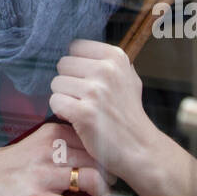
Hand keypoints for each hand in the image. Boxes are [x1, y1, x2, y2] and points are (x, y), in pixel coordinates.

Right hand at [0, 122, 114, 195]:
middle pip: (95, 157)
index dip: (105, 152)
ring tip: (102, 195)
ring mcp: (42, 175)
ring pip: (89, 179)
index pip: (90, 138)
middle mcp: (47, 151)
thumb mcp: (32, 146)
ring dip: (100, 190)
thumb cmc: (4, 167)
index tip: (111, 162)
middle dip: (108, 172)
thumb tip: (92, 153)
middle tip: (112, 183)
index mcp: (48, 135)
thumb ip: (59, 145)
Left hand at [49, 40, 196, 195]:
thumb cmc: (129, 113)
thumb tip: (76, 48)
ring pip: (56, 83)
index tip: (87, 80)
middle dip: (69, 81)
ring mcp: (95, 91)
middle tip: (84, 98)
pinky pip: (55, 101)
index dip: (77, 65)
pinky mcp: (84, 113)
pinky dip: (61, 111)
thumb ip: (106, 61)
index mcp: (116, 57)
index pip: (75, 47)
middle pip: (63, 64)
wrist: (141, 148)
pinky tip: (77, 118)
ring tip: (83, 108)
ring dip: (65, 97)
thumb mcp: (127, 77)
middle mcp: (106, 70)